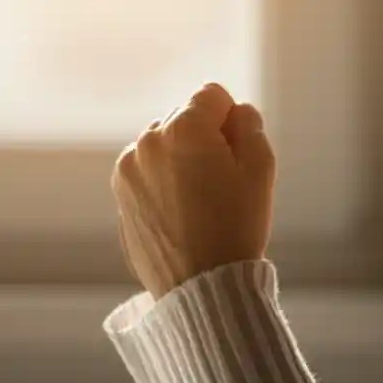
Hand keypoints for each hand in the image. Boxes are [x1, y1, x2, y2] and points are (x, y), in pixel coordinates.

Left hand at [111, 83, 276, 297]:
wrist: (201, 287)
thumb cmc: (235, 228)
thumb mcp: (261, 168)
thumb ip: (248, 124)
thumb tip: (234, 112)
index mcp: (183, 128)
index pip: (212, 95)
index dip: (232, 122)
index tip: (235, 157)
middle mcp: (147, 141)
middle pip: (184, 118)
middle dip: (204, 139)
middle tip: (220, 184)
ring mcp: (128, 169)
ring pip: (164, 145)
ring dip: (181, 159)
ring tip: (200, 202)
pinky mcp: (121, 195)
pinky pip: (148, 172)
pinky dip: (164, 183)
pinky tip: (181, 214)